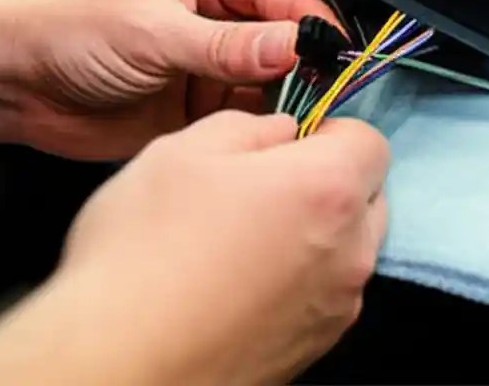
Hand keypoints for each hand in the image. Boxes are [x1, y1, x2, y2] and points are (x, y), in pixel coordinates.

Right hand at [0, 111, 390, 384]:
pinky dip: (298, 282)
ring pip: (347, 249)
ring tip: (242, 244)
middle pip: (366, 197)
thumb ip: (249, 127)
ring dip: (314, 236)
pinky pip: (325, 295)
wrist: (119, 363)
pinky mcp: (318, 346)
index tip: (284, 144)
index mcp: (328, 189)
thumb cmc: (144, 252)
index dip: (327, 133)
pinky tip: (241, 287)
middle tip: (260, 192)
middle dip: (328, 183)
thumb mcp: (181, 151)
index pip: (369, 141)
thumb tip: (280, 131)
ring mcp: (339, 304)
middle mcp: (351, 250)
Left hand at [13, 0, 337, 158]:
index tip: (330, 49)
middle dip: (304, 63)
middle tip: (321, 88)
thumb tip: (288, 45)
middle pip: (288, 37)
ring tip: (295, 115)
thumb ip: (225, 45)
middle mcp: (222, 17)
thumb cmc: (71, 34)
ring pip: (278, 81)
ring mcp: (218, 63)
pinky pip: (254, 117)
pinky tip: (265, 135)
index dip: (308, 19)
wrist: (24, 87)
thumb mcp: (153, 33)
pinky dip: (263, 128)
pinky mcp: (209, 106)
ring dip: (286, 99)